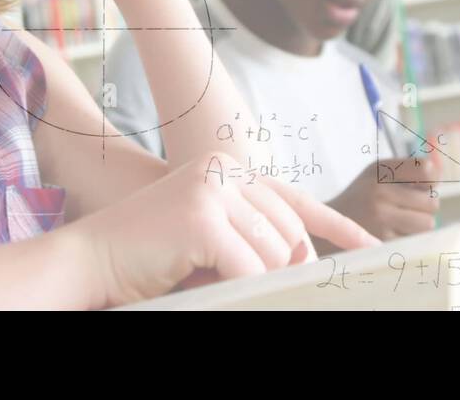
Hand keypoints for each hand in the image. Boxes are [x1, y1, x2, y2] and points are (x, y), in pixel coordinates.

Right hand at [75, 152, 378, 307]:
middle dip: (288, 267)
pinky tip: (217, 288)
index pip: (294, 198)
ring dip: (258, 280)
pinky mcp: (203, 218)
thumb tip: (302, 261)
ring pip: (273, 250)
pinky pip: (249, 267)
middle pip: (289, 229)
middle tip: (275, 290)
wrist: (87, 260)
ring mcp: (213, 190)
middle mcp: (223, 170)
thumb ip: (250, 240)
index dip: (337, 226)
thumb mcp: (210, 241)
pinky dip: (243, 287)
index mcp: (226, 169)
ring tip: (223, 283)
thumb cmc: (147, 258)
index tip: (371, 248)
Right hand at [326, 157, 439, 242]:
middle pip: (432, 202)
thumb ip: (411, 169)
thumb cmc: (362, 197)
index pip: (425, 169)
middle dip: (425, 207)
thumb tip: (441, 168)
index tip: (422, 185)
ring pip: (427, 224)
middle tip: (409, 208)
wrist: (328, 226)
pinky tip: (392, 234)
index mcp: (380, 171)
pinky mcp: (382, 242)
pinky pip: (415, 240)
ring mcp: (381, 219)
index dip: (430, 180)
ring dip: (419, 225)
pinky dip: (409, 239)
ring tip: (400, 222)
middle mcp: (380, 192)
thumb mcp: (378, 174)